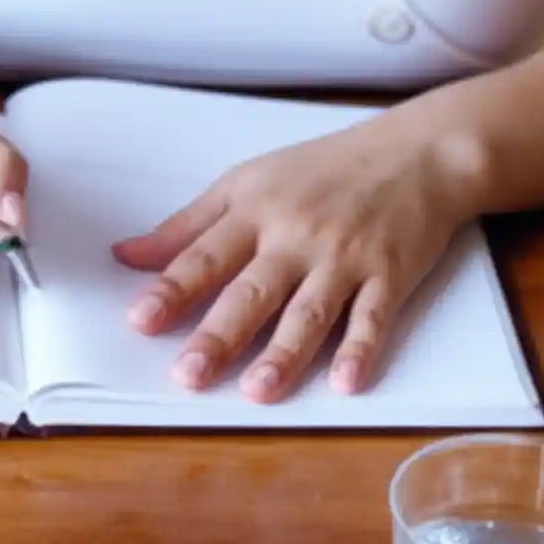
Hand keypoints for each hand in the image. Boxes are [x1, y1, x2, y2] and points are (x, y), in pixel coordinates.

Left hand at [112, 119, 482, 401]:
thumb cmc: (323, 169)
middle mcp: (296, 237)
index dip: (172, 290)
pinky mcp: (390, 275)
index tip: (140, 320)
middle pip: (252, 292)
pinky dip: (361, 348)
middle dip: (220, 334)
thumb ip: (186, 225)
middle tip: (189, 374)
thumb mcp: (247, 181)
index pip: (204, 257)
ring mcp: (345, 259)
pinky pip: (374, 317)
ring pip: (309, 312)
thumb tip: (124, 255)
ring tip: (257, 391)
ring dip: (284, 353)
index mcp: (255, 212)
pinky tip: (345, 382)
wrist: (419, 152)